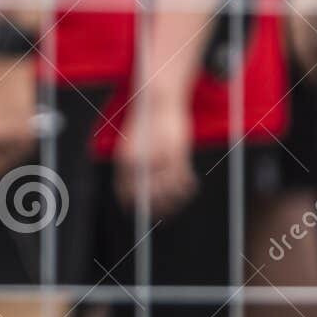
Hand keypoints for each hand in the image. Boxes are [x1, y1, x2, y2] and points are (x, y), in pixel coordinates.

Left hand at [114, 91, 196, 217]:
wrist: (157, 101)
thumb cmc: (146, 125)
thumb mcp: (133, 145)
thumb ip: (132, 165)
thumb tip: (135, 187)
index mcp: (126, 158)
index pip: (126, 189)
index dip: (131, 202)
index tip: (137, 210)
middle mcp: (141, 159)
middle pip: (149, 193)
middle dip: (157, 206)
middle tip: (163, 214)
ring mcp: (159, 155)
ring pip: (168, 187)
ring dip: (175, 198)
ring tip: (179, 201)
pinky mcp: (176, 151)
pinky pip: (183, 176)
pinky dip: (188, 185)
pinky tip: (190, 187)